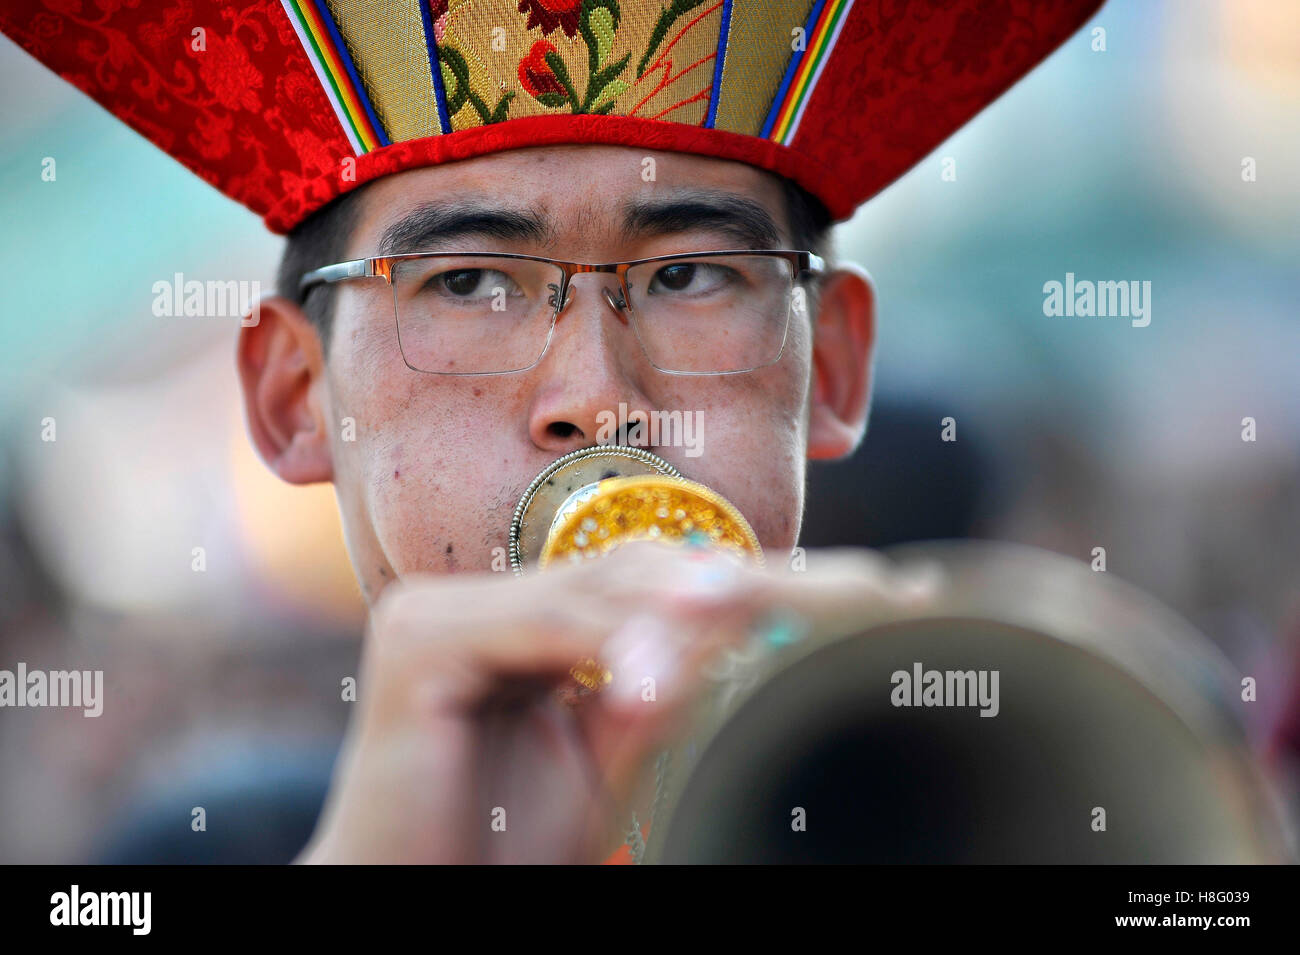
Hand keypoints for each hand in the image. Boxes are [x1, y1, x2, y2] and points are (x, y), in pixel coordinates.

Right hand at [295, 544, 940, 863]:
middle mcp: (485, 597)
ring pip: (604, 596)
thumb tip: (750, 632)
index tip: (871, 593)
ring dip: (704, 611)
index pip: (661, 584)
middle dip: (765, 586)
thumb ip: (665, 688)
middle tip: (873, 593)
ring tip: (799, 613)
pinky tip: (669, 682)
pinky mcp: (421, 641)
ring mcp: (446, 609)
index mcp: (531, 618)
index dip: (765, 584)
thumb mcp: (615, 756)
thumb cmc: (505, 845)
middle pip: (647, 575)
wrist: (410, 900)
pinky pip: (542, 630)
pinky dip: (614, 650)